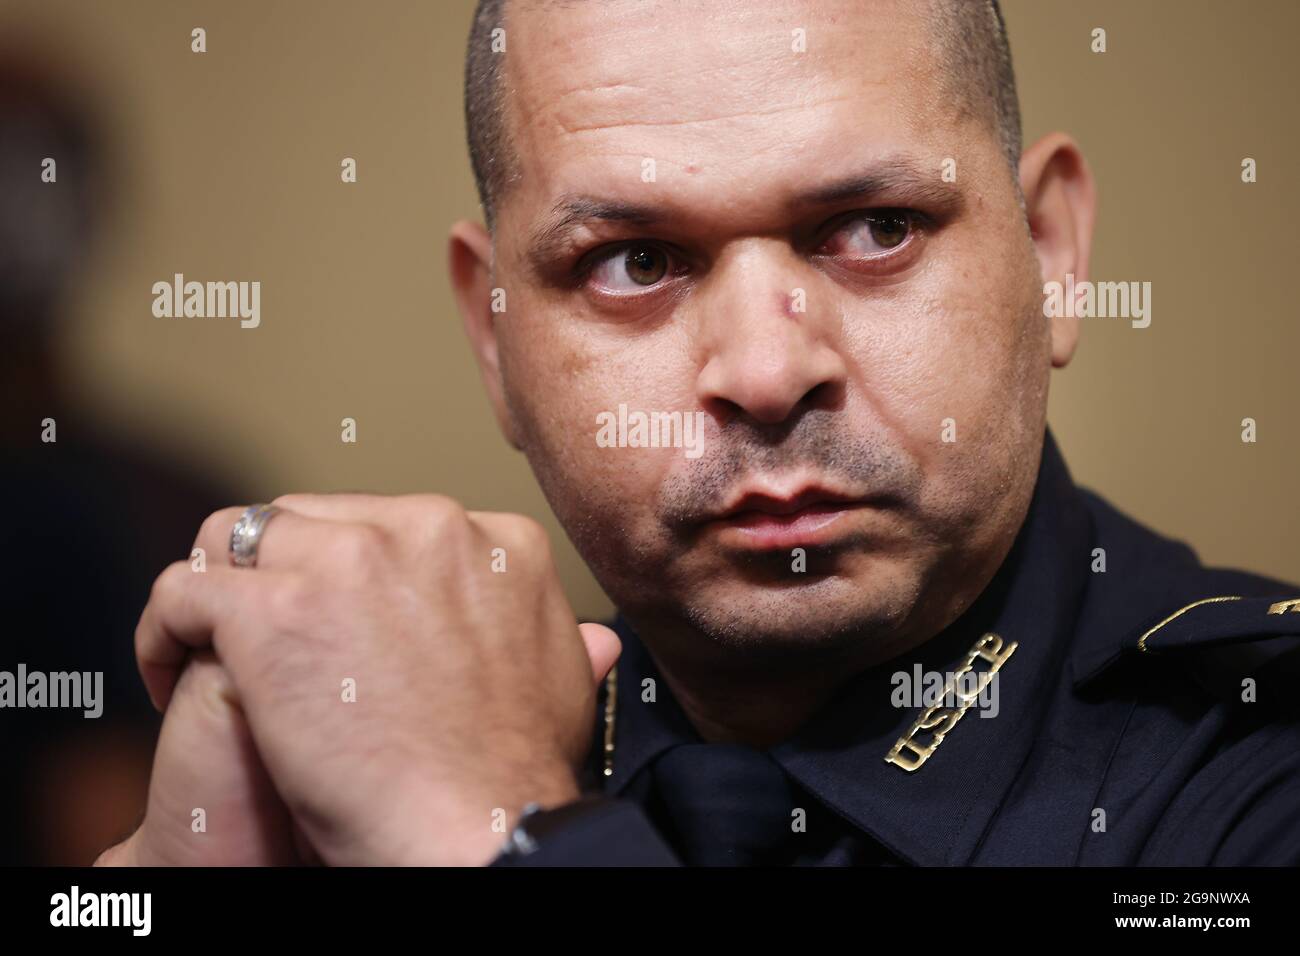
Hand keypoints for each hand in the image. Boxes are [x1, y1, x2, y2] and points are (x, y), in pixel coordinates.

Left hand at [134, 494, 620, 865]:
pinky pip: (182, 589)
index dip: (345, 572)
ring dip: (219, 590)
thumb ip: (564, 642)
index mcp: (493, 538)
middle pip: (311, 518)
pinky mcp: (274, 609)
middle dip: (280, 574)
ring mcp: (347, 560)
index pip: (385, 521)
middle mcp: (424, 527)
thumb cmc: (516, 774)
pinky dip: (162, 629)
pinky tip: (170, 674)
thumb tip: (594, 640)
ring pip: (239, 537)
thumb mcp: (564, 686)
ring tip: (206, 649)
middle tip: (262, 641)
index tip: (331, 625)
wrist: (481, 827)